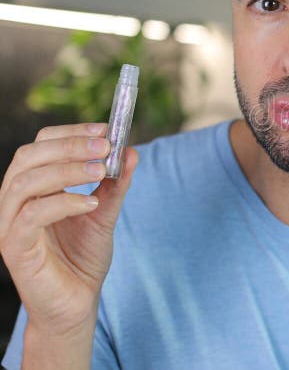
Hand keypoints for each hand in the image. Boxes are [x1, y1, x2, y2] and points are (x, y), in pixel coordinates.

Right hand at [0, 123, 137, 337]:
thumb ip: (115, 183)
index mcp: (32, 188)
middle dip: (69, 145)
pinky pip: (31, 215)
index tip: (105, 129)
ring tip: (101, 170)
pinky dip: (63, 202)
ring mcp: (10, 224)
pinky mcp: (14, 248)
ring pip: (25, 181)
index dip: (70, 132)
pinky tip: (91, 203)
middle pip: (29, 156)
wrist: (77, 305)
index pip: (40, 145)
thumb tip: (131, 151)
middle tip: (106, 146)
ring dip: (67, 169)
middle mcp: (14, 202)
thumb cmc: (83, 258)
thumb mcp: (105, 213)